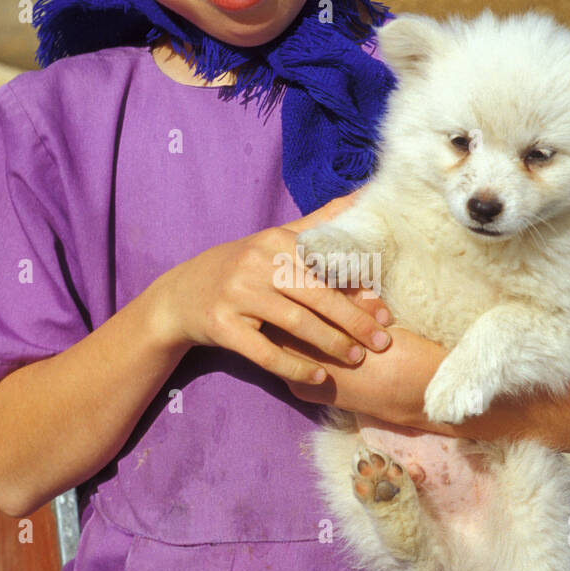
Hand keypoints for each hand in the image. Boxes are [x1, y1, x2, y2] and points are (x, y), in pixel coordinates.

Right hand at [149, 185, 392, 386]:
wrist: (182, 295)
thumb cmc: (242, 267)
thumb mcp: (275, 240)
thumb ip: (320, 223)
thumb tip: (365, 194)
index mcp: (276, 242)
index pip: (327, 267)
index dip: (360, 290)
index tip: (386, 312)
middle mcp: (256, 264)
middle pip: (316, 295)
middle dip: (354, 320)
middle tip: (382, 341)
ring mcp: (237, 295)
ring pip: (295, 323)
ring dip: (330, 344)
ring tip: (356, 359)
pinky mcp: (222, 326)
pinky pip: (264, 352)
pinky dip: (293, 367)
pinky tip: (318, 377)